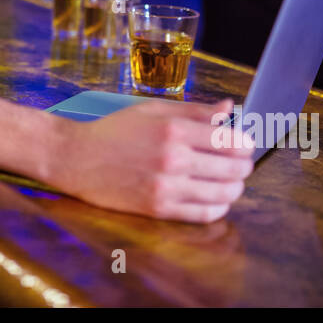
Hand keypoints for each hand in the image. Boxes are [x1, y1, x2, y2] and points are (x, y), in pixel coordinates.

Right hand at [49, 98, 254, 222]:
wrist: (77, 159)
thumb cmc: (114, 131)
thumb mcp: (152, 110)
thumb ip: (194, 110)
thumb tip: (229, 109)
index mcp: (174, 129)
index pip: (230, 140)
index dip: (245, 143)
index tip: (244, 144)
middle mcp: (173, 159)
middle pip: (232, 168)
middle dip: (243, 165)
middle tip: (240, 163)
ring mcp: (166, 187)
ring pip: (223, 194)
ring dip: (235, 188)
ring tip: (231, 181)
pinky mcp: (158, 208)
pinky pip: (203, 214)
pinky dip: (218, 208)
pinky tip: (216, 199)